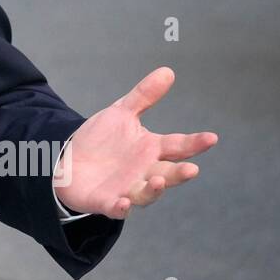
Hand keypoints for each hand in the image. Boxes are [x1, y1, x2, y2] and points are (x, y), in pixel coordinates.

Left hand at [53, 67, 217, 218]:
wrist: (69, 159)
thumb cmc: (102, 139)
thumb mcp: (122, 113)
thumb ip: (144, 95)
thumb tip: (168, 71)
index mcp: (151, 150)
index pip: (178, 146)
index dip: (195, 143)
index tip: (211, 137)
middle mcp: (145, 172)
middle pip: (167, 174)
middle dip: (179, 174)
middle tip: (191, 169)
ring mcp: (128, 189)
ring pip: (146, 194)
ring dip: (153, 190)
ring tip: (156, 181)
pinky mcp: (107, 202)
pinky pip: (116, 208)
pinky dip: (121, 207)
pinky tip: (122, 202)